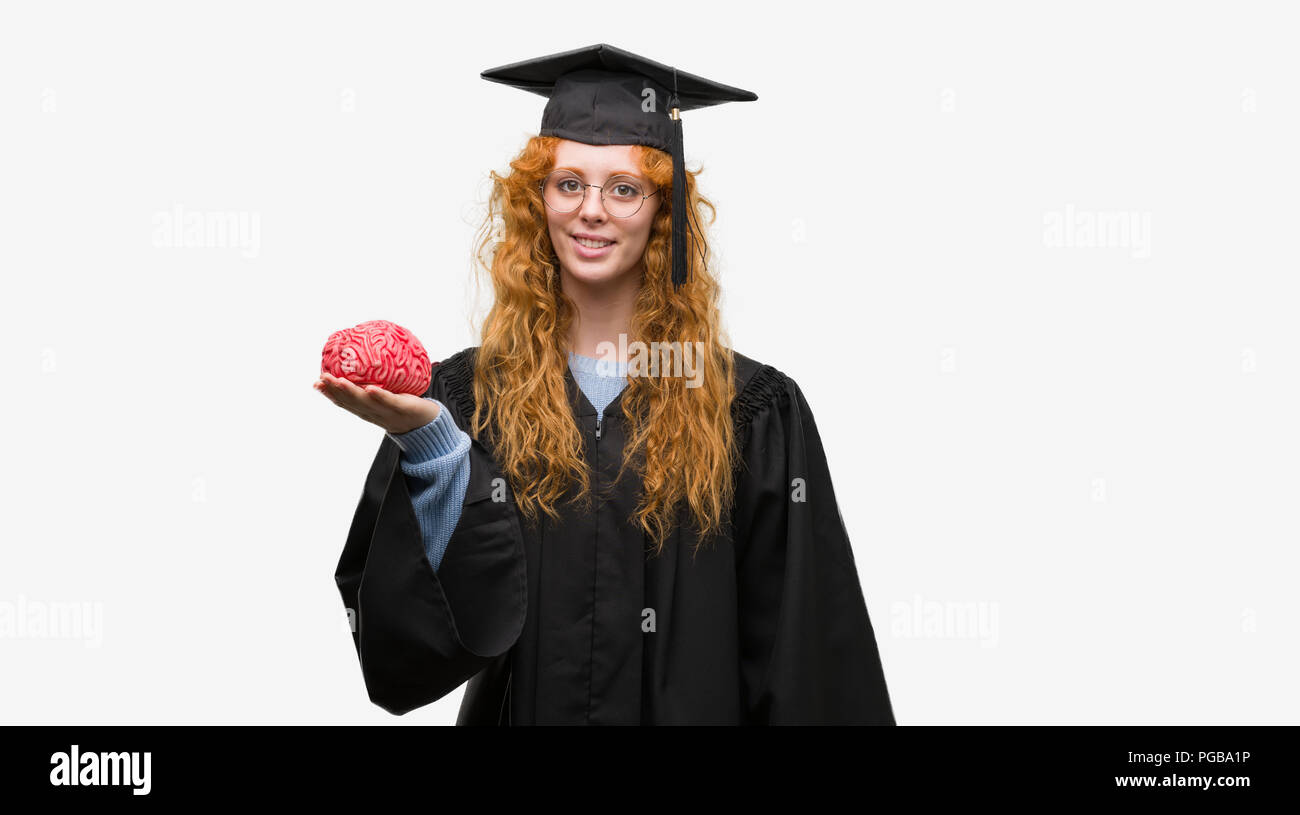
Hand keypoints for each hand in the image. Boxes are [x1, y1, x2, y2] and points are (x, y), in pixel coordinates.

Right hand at [313, 371, 440, 433]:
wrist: (430, 426)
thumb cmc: (408, 408)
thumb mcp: (389, 398)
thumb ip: (377, 384)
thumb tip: (368, 362)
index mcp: (368, 411)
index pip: (346, 403)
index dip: (330, 394)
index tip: (316, 384)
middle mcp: (374, 414)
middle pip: (351, 403)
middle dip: (334, 391)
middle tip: (321, 379)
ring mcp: (388, 413)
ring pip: (366, 403)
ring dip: (350, 392)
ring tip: (338, 381)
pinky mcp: (403, 409)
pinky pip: (389, 402)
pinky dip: (379, 396)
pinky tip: (370, 388)